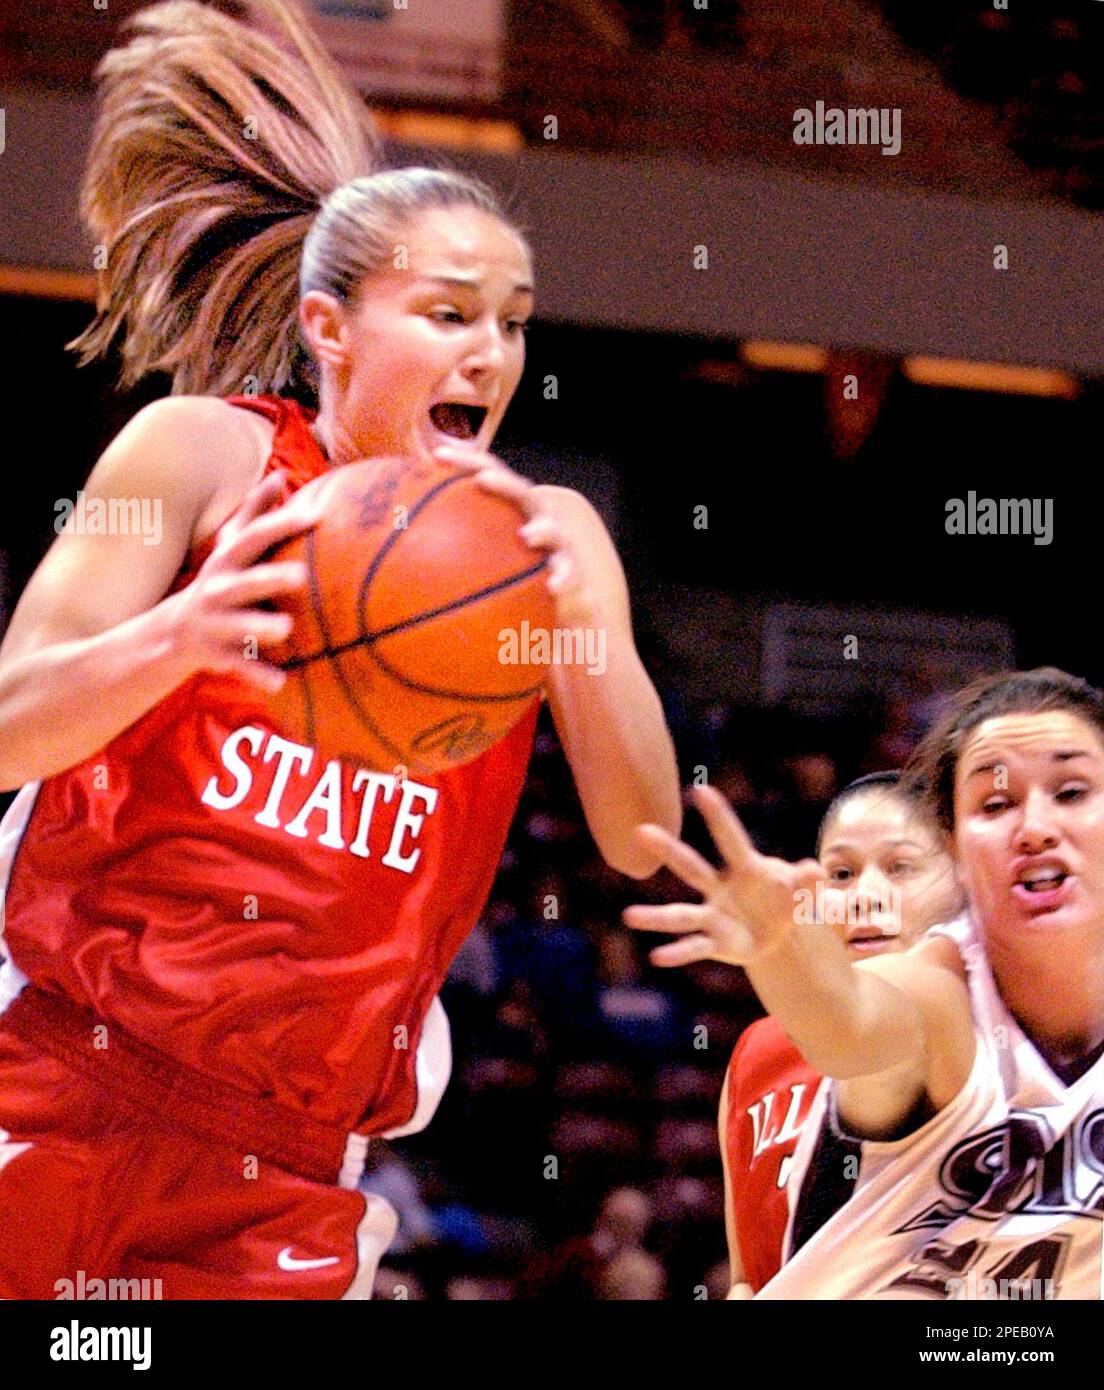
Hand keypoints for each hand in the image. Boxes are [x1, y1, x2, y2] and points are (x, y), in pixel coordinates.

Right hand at [159, 472, 323, 692]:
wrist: (169, 634)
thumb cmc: (219, 582)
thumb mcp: (231, 548)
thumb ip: (254, 512)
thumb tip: (280, 473)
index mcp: (227, 560)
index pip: (255, 537)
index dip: (283, 524)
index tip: (316, 514)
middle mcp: (217, 589)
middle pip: (245, 581)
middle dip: (270, 577)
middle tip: (302, 575)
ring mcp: (214, 623)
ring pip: (237, 625)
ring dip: (259, 626)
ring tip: (286, 629)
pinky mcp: (214, 655)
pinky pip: (238, 666)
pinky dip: (258, 674)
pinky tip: (281, 682)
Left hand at [432, 445, 597, 624]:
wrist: (554, 590)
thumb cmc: (506, 567)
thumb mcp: (479, 550)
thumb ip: (446, 541)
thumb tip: (392, 540)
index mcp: (512, 505)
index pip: (488, 473)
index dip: (465, 461)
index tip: (435, 456)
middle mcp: (536, 516)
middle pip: (521, 492)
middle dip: (504, 484)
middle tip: (483, 480)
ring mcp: (557, 542)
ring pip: (554, 530)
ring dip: (543, 530)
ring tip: (529, 537)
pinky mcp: (571, 569)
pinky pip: (571, 573)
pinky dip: (565, 578)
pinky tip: (554, 587)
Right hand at [622, 784, 825, 967]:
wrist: (776, 934)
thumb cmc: (786, 900)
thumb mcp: (804, 891)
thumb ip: (808, 881)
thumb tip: (817, 870)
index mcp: (746, 869)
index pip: (730, 838)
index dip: (718, 816)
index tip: (701, 791)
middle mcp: (720, 888)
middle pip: (691, 866)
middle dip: (668, 850)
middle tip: (641, 831)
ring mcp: (713, 915)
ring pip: (681, 914)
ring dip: (656, 916)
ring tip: (629, 916)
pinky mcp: (715, 943)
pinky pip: (693, 946)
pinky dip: (676, 952)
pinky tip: (657, 957)